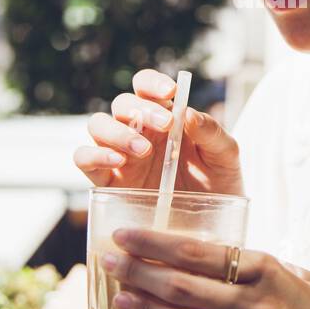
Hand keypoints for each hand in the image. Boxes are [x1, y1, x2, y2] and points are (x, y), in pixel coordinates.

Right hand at [73, 68, 244, 197]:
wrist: (212, 225)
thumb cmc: (219, 185)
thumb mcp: (225, 156)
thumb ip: (211, 132)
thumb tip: (188, 113)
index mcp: (164, 118)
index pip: (145, 86)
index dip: (151, 83)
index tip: (170, 91)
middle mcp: (138, 132)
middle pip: (121, 104)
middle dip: (141, 109)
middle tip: (165, 125)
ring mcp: (120, 156)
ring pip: (98, 126)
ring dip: (116, 131)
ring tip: (143, 150)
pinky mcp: (107, 182)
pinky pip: (84, 159)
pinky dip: (94, 155)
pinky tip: (118, 162)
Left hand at [101, 226, 309, 308]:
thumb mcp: (288, 270)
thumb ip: (246, 264)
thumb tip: (187, 246)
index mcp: (269, 269)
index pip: (201, 252)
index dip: (156, 244)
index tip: (124, 234)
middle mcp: (263, 305)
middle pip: (187, 288)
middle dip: (141, 272)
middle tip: (109, 260)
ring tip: (118, 296)